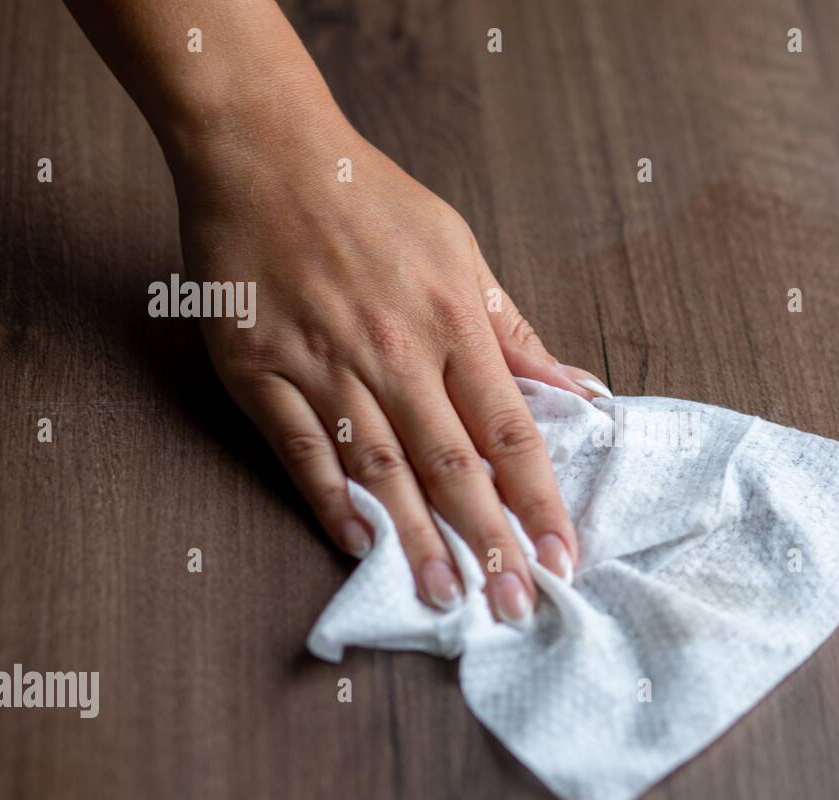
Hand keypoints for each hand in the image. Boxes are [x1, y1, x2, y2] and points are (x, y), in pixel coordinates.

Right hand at [176, 109, 609, 623]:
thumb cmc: (372, 202)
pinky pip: (303, 451)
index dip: (541, 502)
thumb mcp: (461, 251)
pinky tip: (360, 548)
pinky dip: (331, 503)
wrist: (262, 153)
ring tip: (448, 601)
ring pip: (382, 471)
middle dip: (490, 543)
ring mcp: (324, 365)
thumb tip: (579, 391)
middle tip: (517, 607)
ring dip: (417, 541)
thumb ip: (516, 333)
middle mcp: (396, 352)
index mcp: (454, 322)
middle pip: (455, 466)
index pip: (512, 433)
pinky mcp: (259, 371)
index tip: (565, 557)